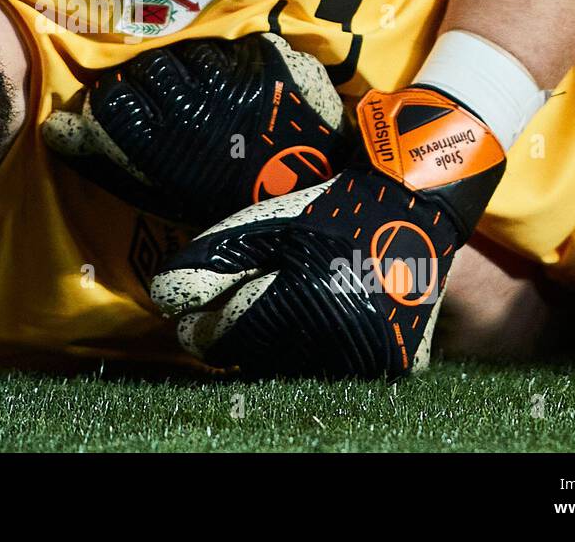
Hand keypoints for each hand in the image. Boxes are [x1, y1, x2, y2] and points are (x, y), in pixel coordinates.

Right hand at [42, 33, 350, 229]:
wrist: (314, 191)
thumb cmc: (231, 202)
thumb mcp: (166, 192)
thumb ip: (109, 161)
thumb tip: (54, 128)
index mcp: (166, 143)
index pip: (113, 100)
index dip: (113, 102)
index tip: (123, 108)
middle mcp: (194, 105)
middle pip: (149, 67)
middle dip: (151, 79)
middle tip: (166, 97)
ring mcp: (235, 79)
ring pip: (189, 51)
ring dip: (189, 67)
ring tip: (204, 89)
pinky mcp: (270, 61)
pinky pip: (231, 45)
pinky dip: (228, 60)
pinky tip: (235, 82)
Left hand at [150, 85, 506, 376]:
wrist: (411, 206)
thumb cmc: (327, 209)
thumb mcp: (261, 227)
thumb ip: (210, 265)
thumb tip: (164, 301)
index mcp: (303, 303)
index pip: (226, 340)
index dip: (201, 326)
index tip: (193, 312)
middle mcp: (342, 341)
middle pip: (258, 357)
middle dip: (238, 332)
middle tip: (237, 299)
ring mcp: (374, 357)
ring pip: (292, 367)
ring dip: (273, 342)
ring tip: (275, 301)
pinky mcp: (395, 363)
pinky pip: (332, 368)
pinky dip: (312, 347)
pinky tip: (311, 314)